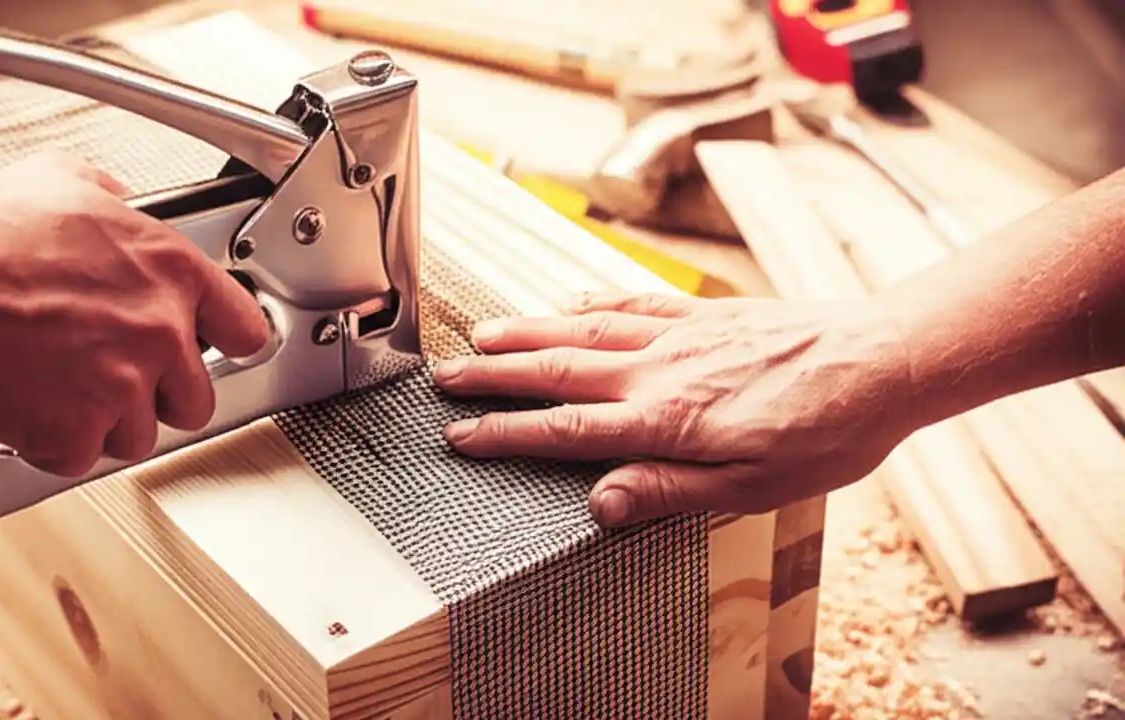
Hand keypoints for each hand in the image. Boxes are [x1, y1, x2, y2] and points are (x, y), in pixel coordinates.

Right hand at [0, 152, 268, 475]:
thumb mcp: (58, 182)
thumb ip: (108, 193)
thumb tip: (117, 196)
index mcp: (171, 272)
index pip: (245, 327)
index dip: (230, 341)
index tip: (222, 349)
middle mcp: (159, 333)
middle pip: (195, 397)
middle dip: (157, 393)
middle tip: (113, 374)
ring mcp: (123, 388)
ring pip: (139, 434)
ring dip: (104, 420)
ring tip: (58, 385)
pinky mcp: (78, 434)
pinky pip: (82, 456)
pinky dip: (54, 441)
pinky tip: (29, 404)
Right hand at [433, 291, 914, 525]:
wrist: (881, 362)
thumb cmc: (826, 433)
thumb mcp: (752, 486)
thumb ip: (669, 489)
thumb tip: (600, 502)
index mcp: (664, 421)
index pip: (563, 429)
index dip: (504, 432)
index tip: (460, 434)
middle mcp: (658, 371)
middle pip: (556, 372)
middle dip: (494, 376)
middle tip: (445, 377)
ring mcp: (677, 335)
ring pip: (582, 332)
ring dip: (527, 334)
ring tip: (482, 337)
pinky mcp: (702, 313)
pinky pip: (630, 305)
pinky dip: (589, 304)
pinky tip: (567, 305)